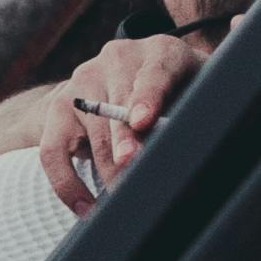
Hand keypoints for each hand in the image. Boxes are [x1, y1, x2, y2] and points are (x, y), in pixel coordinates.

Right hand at [30, 35, 213, 214]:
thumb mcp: (195, 92)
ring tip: (125, 202)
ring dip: (108, 172)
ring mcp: (83, 81)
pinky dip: (68, 184)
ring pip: (93, 134)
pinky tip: (86, 208)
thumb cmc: (175, 95)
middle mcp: (118, 58)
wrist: (113, 83)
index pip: (154, 71)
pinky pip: (54, 151)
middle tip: (133, 172)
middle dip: (125, 144)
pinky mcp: (58, 108)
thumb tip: (206, 151)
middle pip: (119, 107)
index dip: (147, 96)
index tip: (143, 121)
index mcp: (160, 52)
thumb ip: (200, 112)